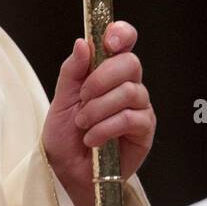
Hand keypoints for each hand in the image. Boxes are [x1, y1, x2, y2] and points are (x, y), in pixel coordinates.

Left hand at [42, 20, 155, 205]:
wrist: (66, 171)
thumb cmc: (64, 135)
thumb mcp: (61, 99)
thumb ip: (73, 71)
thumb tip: (83, 42)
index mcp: (107, 72)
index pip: (124, 42)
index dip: (121, 35)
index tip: (108, 42)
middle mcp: (128, 86)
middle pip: (130, 63)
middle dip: (100, 79)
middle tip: (82, 99)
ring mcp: (139, 108)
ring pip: (129, 92)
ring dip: (98, 108)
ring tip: (83, 124)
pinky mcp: (145, 132)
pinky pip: (131, 119)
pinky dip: (105, 128)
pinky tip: (92, 139)